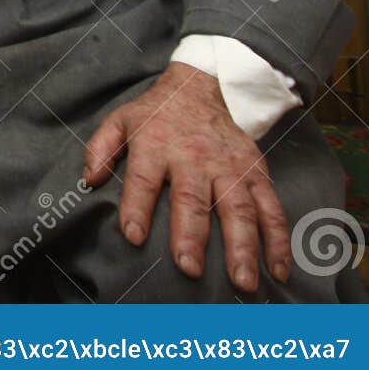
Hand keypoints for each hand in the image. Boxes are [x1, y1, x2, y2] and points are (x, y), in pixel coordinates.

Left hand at [83, 63, 290, 292]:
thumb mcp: (120, 121)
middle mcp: (195, 158)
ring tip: (242, 282)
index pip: (143, 179)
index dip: (136, 208)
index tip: (133, 237)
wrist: (202, 87)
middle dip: (191, 235)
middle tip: (189, 269)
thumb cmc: (156, 114)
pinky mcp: (257, 173)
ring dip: (243, 247)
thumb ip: (100, 149)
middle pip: (193, 199)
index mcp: (156, 145)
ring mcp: (230, 167)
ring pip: (239, 209)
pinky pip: (271, 208)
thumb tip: (90, 180)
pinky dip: (278, 240)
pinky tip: (278, 269)